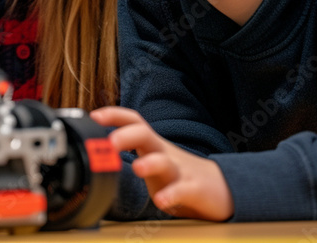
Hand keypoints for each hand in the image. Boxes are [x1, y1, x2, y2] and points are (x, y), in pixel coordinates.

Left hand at [89, 106, 233, 220]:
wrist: (223, 188)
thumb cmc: (180, 175)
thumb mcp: (153, 161)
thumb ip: (132, 153)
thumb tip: (97, 149)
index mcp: (152, 146)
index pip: (134, 121)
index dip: (114, 115)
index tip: (93, 116)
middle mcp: (164, 153)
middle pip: (146, 135)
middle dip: (126, 135)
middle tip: (110, 142)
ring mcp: (180, 171)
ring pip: (164, 162)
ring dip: (150, 163)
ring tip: (138, 168)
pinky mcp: (194, 190)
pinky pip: (182, 190)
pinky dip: (171, 195)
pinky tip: (161, 200)